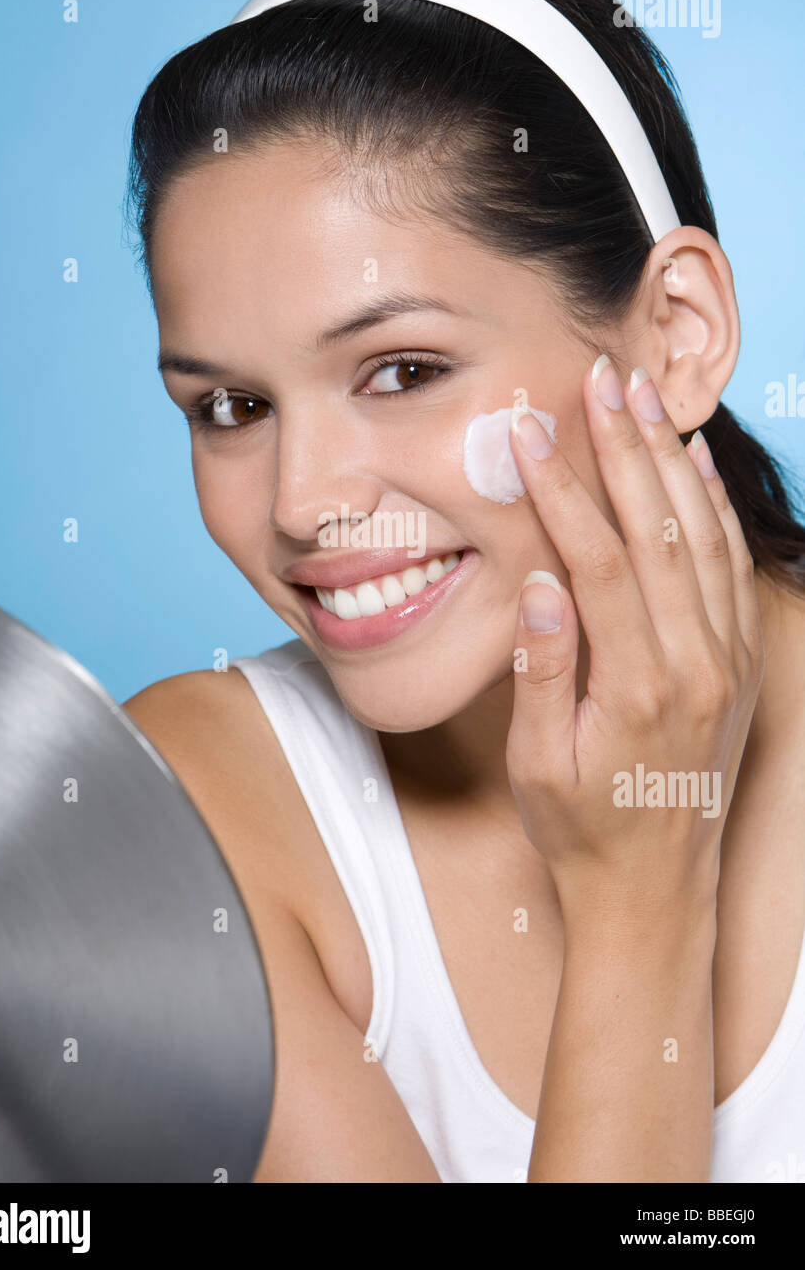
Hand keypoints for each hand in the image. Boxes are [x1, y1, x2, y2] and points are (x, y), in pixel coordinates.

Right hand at [506, 357, 764, 916]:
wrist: (654, 889)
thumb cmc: (581, 828)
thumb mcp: (538, 763)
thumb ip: (544, 668)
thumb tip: (541, 581)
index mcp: (640, 686)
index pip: (599, 562)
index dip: (562, 490)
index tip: (530, 433)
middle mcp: (697, 664)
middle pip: (660, 531)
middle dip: (624, 449)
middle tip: (599, 381)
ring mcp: (727, 660)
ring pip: (702, 538)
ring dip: (670, 463)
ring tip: (641, 400)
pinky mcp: (739, 663)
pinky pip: (731, 568)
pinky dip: (712, 509)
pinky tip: (690, 465)